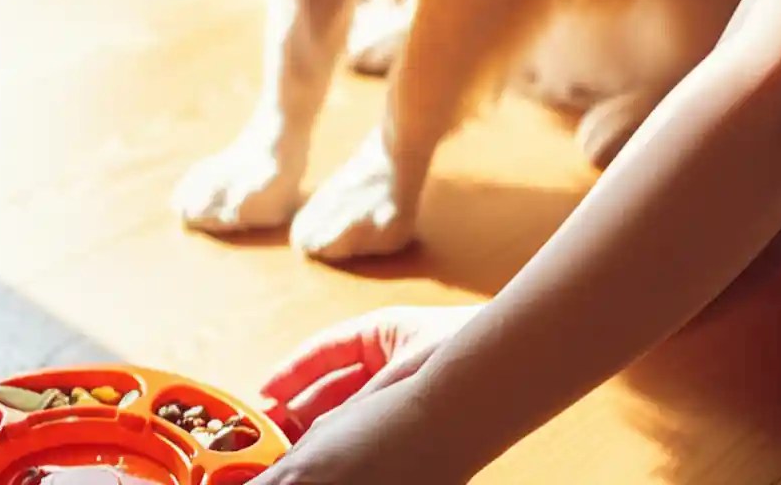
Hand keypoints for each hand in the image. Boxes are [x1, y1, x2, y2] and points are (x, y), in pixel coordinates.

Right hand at [253, 306, 480, 484]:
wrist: (516, 355)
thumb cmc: (464, 343)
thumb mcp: (404, 368)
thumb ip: (363, 397)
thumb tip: (321, 424)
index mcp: (376, 333)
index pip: (322, 353)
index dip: (291, 373)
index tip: (264, 394)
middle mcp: (382, 357)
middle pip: (330, 385)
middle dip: (301, 407)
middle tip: (274, 431)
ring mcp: (395, 382)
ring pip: (346, 405)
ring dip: (322, 423)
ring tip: (295, 444)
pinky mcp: (410, 405)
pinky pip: (368, 418)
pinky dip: (349, 431)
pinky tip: (331, 447)